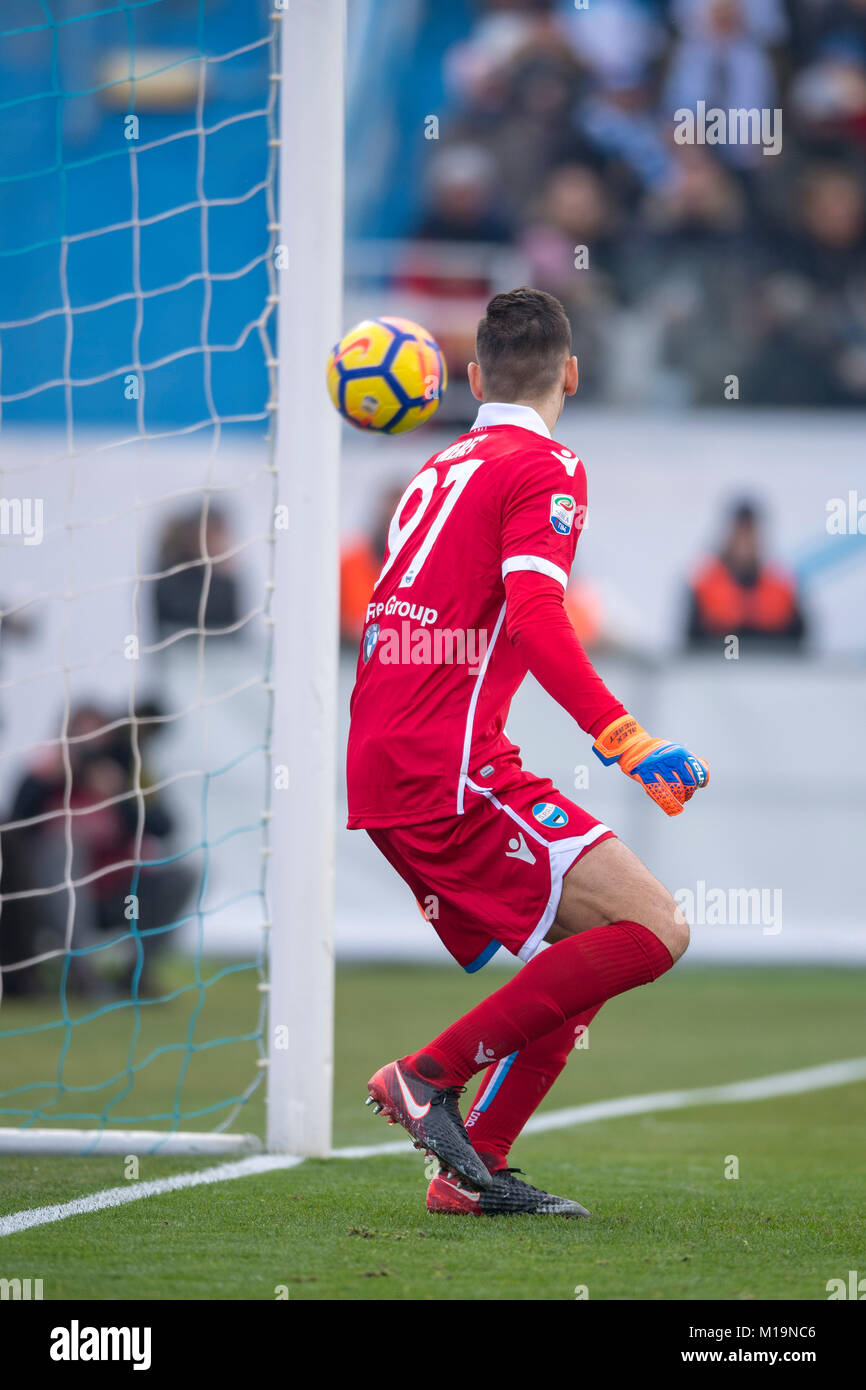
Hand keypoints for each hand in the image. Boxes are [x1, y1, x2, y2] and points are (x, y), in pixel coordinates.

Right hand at [592, 715, 707, 816]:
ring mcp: (658, 768)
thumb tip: (704, 779)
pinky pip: (661, 795)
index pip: (697, 774)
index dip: (699, 783)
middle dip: (689, 793)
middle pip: (688, 784)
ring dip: (680, 799)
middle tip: (685, 795)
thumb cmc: (657, 752)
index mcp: (680, 753)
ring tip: (678, 800)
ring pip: (677, 791)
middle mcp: (671, 760)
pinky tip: (672, 809)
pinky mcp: (646, 776)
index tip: (697, 786)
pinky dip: (669, 805)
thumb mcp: (675, 751)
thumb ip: (690, 762)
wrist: (632, 748)